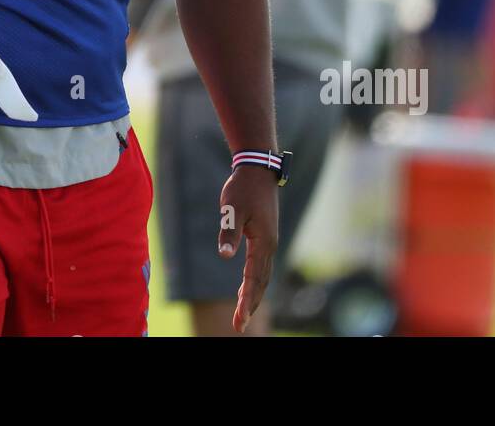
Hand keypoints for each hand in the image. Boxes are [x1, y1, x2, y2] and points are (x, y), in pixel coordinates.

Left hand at [217, 165, 279, 333]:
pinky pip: (260, 265)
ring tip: (243, 312)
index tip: (240, 320)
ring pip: (262, 275)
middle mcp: (269, 245)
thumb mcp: (232, 209)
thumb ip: (229, 233)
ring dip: (253, 294)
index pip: (254, 279)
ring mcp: (268, 241)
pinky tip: (247, 286)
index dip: (247, 301)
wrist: (257, 169)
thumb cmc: (243, 188)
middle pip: (261, 282)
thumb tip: (225, 257)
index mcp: (263, 243)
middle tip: (240, 325)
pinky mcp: (265, 236)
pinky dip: (255, 280)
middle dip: (250, 304)